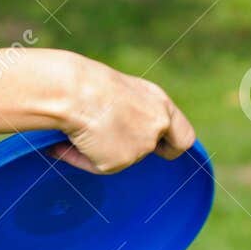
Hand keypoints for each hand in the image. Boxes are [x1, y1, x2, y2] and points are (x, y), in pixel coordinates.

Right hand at [49, 58, 196, 174]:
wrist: (74, 92)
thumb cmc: (90, 84)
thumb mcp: (122, 92)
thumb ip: (133, 112)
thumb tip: (119, 129)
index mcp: (160, 105)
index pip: (184, 136)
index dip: (172, 144)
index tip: (161, 148)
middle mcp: (157, 127)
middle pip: (152, 149)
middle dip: (135, 149)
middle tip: (112, 144)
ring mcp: (140, 148)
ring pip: (121, 157)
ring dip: (101, 149)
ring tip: (78, 130)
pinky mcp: (118, 163)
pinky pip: (96, 165)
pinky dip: (82, 157)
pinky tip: (67, 142)